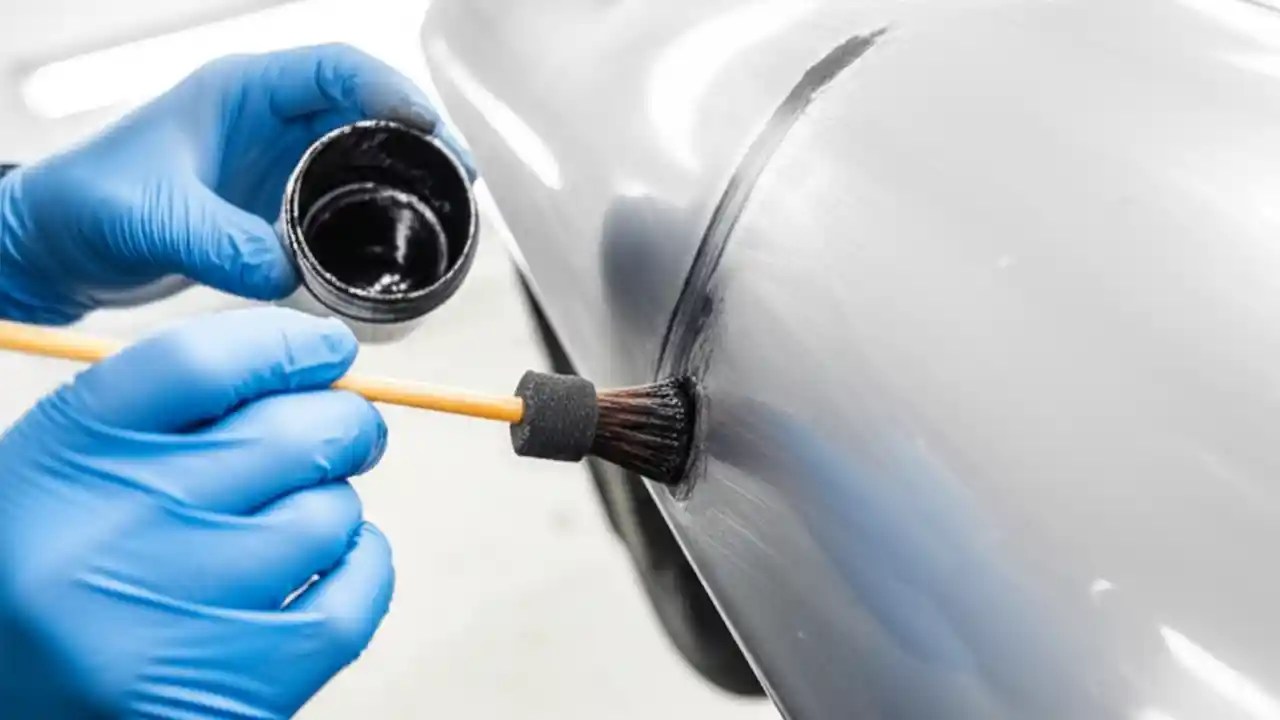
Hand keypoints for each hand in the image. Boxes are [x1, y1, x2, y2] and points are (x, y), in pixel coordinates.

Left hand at [0, 44, 472, 323]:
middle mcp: (268, 121)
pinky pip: (344, 200)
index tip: (427, 127)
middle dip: (421, 137)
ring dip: (406, 176)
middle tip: (460, 176)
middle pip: (367, 110)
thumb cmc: (87, 206)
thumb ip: (221, 243)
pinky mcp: (277, 205)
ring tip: (448, 208)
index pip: (335, 68)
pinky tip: (400, 242)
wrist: (62, 245)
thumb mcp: (153, 218)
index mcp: (242, 92)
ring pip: (363, 156)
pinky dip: (377, 215)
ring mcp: (277, 164)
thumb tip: (288, 274)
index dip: (389, 90)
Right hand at [0, 307, 392, 717]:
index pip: (200, 361)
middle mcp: (112, 532)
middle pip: (290, 434)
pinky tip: (336, 565)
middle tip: (347, 434)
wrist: (12, 698)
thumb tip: (311, 371)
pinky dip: (363, 569)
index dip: (286, 345)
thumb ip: (166, 420)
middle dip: (343, 425)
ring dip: (336, 507)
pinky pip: (350, 605)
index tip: (328, 350)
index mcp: (64, 457)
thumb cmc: (56, 574)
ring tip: (304, 519)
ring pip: (328, 517)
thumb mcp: (70, 474)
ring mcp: (169, 620)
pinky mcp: (222, 695)